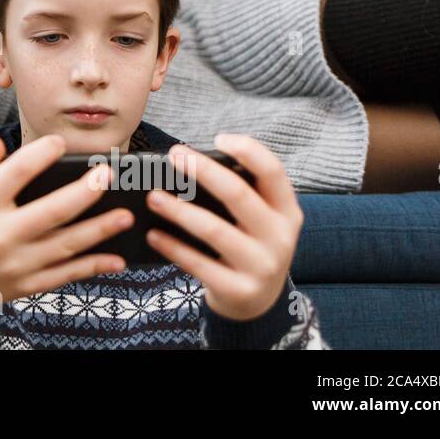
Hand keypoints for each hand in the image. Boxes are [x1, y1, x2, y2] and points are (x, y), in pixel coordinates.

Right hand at [0, 133, 132, 317]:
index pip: (14, 175)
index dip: (39, 156)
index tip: (60, 143)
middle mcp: (0, 236)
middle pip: (51, 212)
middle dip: (83, 193)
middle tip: (108, 174)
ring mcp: (17, 264)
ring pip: (66, 245)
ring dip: (99, 230)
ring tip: (126, 215)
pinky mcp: (30, 284)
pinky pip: (67, 275)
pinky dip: (93, 267)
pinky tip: (118, 258)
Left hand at [145, 135, 302, 321]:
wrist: (260, 302)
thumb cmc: (250, 244)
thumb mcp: (259, 220)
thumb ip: (241, 194)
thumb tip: (190, 163)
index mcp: (287, 211)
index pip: (274, 172)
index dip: (248, 150)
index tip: (218, 138)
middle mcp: (280, 237)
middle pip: (239, 195)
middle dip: (203, 171)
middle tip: (174, 155)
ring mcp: (262, 266)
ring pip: (214, 230)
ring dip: (179, 211)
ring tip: (152, 196)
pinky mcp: (240, 290)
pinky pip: (199, 265)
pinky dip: (173, 247)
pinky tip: (154, 234)